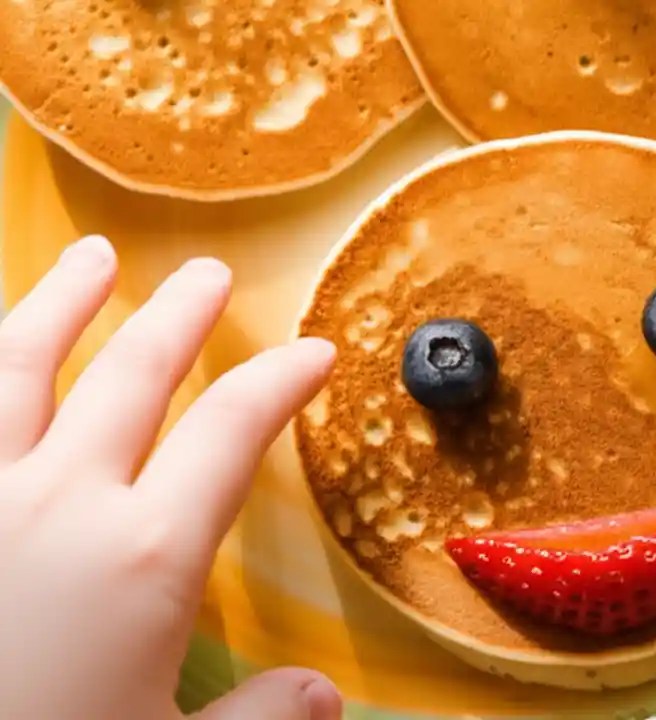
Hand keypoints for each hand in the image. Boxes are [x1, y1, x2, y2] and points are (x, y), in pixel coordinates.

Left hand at [0, 237, 340, 719]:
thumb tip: (323, 698)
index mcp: (145, 556)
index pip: (233, 433)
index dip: (279, 383)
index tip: (311, 353)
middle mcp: (60, 502)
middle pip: (133, 375)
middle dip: (180, 317)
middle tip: (207, 275)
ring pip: (17, 367)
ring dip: (61, 303)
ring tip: (89, 259)